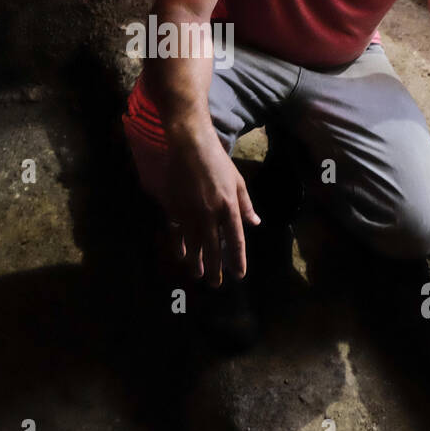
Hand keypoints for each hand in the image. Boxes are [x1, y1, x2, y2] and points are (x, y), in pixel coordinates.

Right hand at [162, 126, 260, 287]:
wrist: (190, 145)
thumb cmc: (217, 161)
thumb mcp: (238, 181)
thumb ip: (246, 205)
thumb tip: (255, 224)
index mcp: (229, 207)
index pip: (235, 240)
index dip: (237, 260)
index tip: (239, 275)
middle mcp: (210, 214)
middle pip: (213, 248)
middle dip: (214, 269)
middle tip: (215, 285)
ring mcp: (190, 212)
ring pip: (193, 245)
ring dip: (195, 262)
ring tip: (197, 275)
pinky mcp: (174, 207)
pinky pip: (176, 232)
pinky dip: (179, 246)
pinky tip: (181, 255)